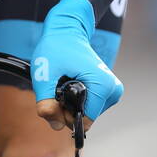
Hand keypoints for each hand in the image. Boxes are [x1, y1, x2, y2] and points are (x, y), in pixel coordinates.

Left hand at [31, 0, 123, 130]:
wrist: (68, 31)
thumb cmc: (56, 49)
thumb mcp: (44, 76)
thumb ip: (46, 102)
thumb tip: (57, 126)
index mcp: (102, 86)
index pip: (83, 121)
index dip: (64, 115)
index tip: (56, 95)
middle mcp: (112, 90)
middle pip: (85, 119)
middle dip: (67, 109)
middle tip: (58, 86)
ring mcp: (112, 91)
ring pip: (86, 114)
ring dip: (71, 104)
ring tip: (65, 82)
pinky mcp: (109, 91)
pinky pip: (89, 107)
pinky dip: (77, 100)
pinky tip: (71, 84)